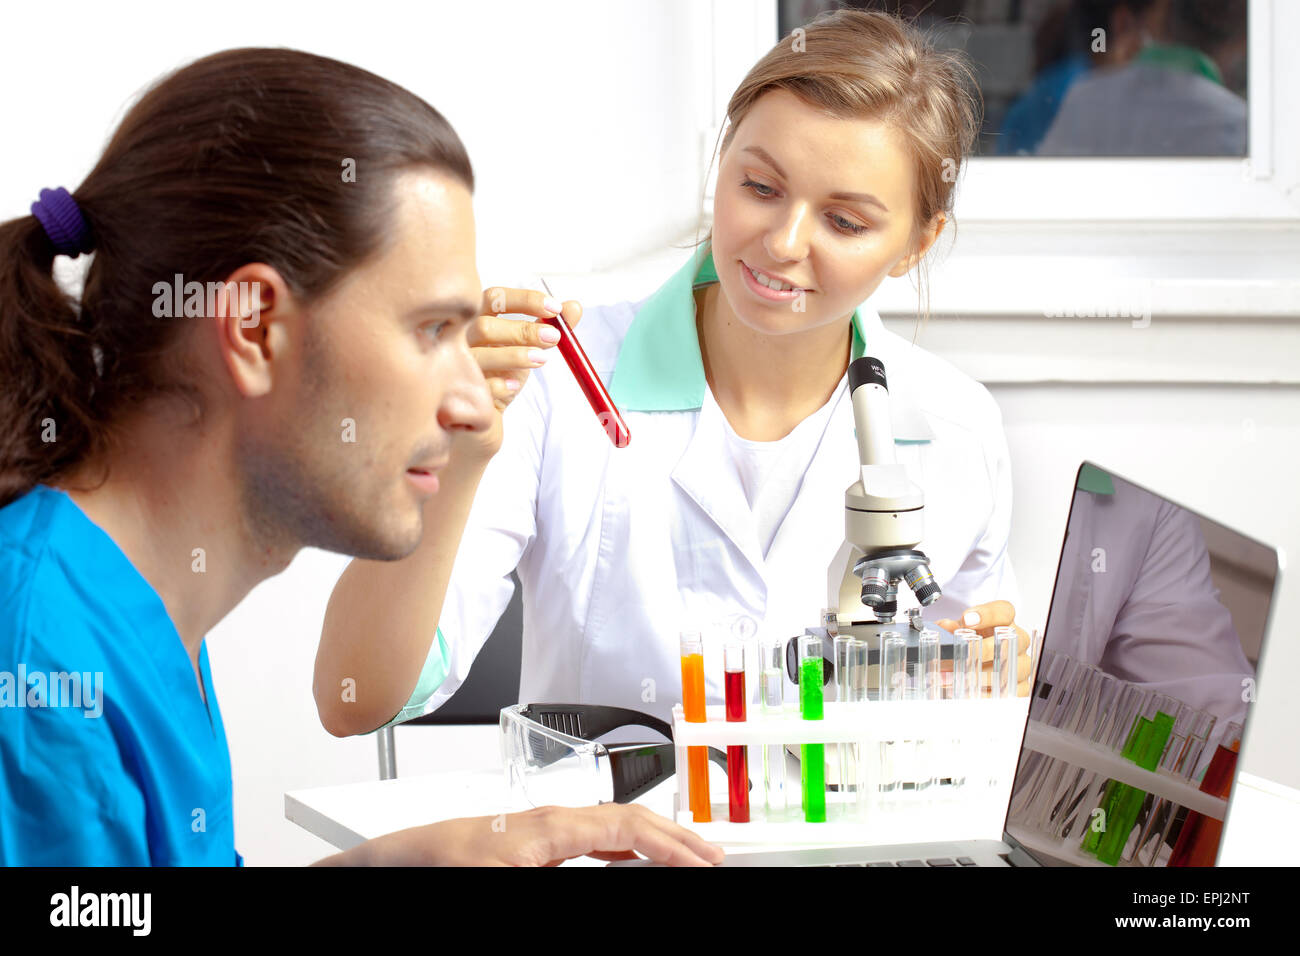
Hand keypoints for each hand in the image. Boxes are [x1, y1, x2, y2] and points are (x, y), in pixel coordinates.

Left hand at [325, 803, 724, 866]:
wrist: (396, 859)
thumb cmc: (441, 865)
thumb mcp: (511, 881)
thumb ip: (571, 874)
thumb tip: (625, 868)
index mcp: (549, 825)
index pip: (628, 828)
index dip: (671, 847)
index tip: (704, 863)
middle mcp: (549, 820)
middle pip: (627, 823)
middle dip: (674, 839)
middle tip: (713, 858)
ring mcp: (540, 829)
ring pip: (612, 830)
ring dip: (652, 843)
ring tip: (685, 857)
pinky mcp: (530, 841)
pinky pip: (591, 840)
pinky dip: (623, 849)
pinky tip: (631, 863)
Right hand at [448, 288, 581, 465]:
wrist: (478, 419)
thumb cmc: (498, 376)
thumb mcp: (526, 349)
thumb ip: (548, 326)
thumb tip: (575, 307)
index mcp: (476, 319)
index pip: (495, 297)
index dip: (526, 299)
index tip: (555, 309)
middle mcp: (458, 338)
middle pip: (485, 325)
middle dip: (523, 330)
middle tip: (554, 338)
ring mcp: (453, 366)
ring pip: (479, 354)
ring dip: (514, 355)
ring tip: (541, 360)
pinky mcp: (454, 394)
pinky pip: (476, 386)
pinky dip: (498, 384)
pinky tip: (513, 386)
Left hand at [934, 600, 1032, 696]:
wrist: (974, 661)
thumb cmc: (969, 641)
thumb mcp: (956, 631)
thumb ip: (949, 627)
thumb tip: (944, 627)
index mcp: (1003, 621)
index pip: (1004, 611)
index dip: (987, 614)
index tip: (967, 619)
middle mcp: (1017, 640)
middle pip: (1011, 640)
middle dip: (985, 648)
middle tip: (965, 653)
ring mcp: (1021, 662)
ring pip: (1012, 666)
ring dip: (983, 673)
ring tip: (961, 676)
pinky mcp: (1021, 685)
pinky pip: (1012, 691)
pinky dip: (988, 693)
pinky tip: (971, 692)